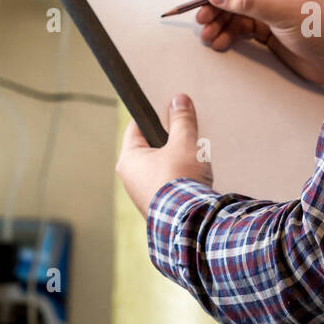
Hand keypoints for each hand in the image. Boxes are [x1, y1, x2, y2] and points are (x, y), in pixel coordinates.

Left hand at [115, 93, 213, 216]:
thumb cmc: (180, 181)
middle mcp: (130, 179)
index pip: (137, 128)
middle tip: (186, 133)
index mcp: (128, 160)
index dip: (154, 116)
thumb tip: (178, 99)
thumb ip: (181, 120)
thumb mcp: (184, 143)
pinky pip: (168, 185)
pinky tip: (195, 178)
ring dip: (177, 160)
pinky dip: (180, 179)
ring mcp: (144, 195)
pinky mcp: (158, 207)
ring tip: (195, 157)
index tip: (169, 109)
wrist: (189, 224)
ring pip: (160, 167)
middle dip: (169, 139)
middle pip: (150, 147)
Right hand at [193, 0, 323, 89]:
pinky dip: (228, 33)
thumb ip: (249, 2)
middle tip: (202, 17)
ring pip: (235, 8)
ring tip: (208, 34)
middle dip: (216, 3)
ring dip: (219, 20)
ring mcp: (270, 4)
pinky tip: (220, 42)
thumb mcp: (285, 12)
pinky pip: (240, 25)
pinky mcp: (268, 26)